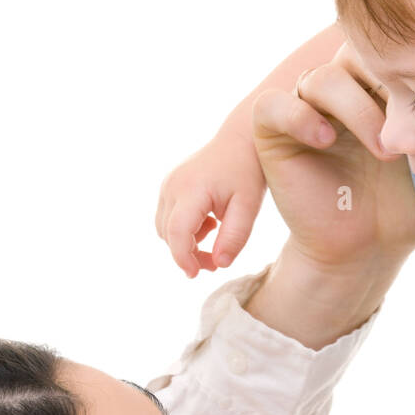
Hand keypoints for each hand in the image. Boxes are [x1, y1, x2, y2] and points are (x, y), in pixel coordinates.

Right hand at [155, 130, 266, 278]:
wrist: (242, 139)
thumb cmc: (248, 171)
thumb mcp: (249, 207)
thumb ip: (234, 237)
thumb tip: (219, 264)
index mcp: (191, 190)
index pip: (177, 233)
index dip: (183, 258)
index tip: (196, 274)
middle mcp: (172, 186)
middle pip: (168, 234)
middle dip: (187, 254)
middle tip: (215, 262)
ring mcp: (168, 184)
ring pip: (165, 228)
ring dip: (185, 242)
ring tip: (216, 236)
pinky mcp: (170, 185)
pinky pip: (168, 217)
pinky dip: (184, 229)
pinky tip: (209, 222)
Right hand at [251, 41, 414, 273]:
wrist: (369, 250)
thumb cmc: (407, 206)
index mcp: (379, 85)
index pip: (391, 46)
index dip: (414, 67)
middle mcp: (341, 88)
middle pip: (355, 50)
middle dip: (386, 81)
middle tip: (413, 120)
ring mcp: (306, 108)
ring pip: (322, 77)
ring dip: (356, 109)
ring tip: (383, 151)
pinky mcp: (274, 132)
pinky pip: (275, 106)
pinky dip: (301, 117)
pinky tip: (327, 141)